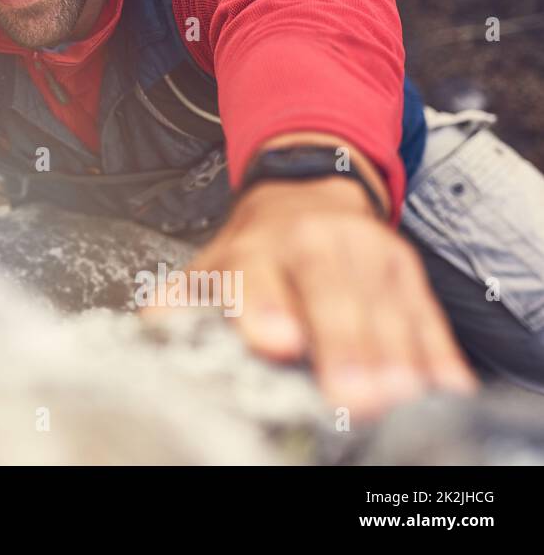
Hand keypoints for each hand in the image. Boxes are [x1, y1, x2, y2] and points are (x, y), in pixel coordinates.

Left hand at [143, 174, 478, 420]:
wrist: (305, 191)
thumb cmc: (252, 249)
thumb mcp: (211, 265)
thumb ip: (182, 300)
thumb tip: (150, 329)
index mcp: (255, 246)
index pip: (255, 274)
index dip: (265, 306)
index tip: (274, 342)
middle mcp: (312, 242)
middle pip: (330, 294)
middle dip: (342, 345)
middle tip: (351, 395)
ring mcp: (365, 251)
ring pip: (382, 307)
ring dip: (393, 357)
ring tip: (397, 400)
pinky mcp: (405, 268)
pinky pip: (424, 315)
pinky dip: (436, 354)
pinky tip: (444, 388)